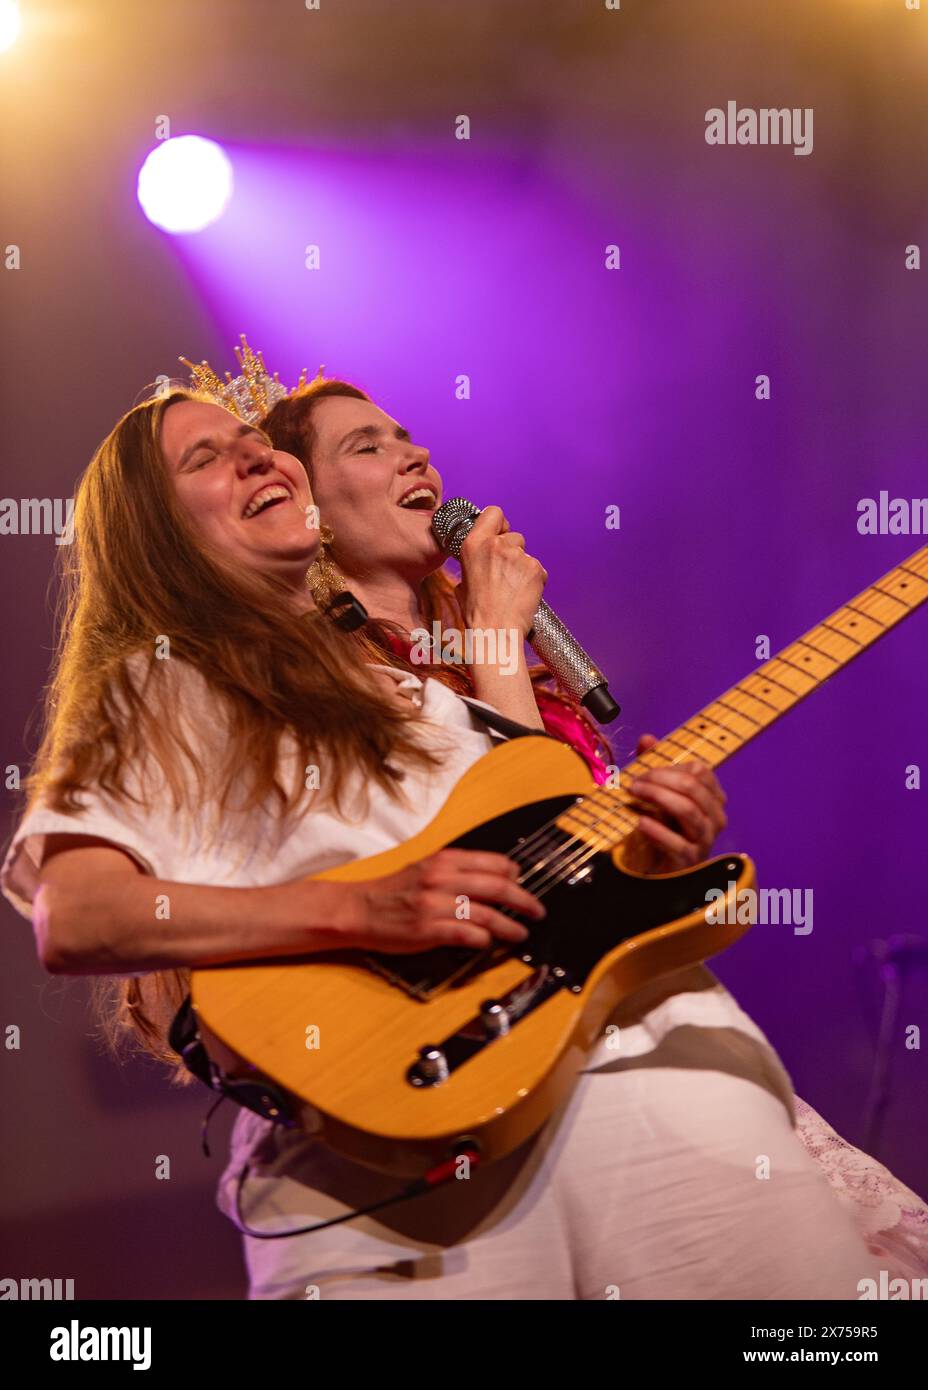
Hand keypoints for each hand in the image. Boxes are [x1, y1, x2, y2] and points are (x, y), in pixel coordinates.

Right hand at [332, 848, 545, 953]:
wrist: (359, 909)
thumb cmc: (393, 891)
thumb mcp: (425, 867)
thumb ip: (456, 869)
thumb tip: (493, 876)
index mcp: (444, 860)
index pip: (493, 863)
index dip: (515, 875)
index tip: (524, 884)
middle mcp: (442, 879)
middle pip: (498, 888)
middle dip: (524, 901)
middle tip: (536, 911)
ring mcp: (436, 905)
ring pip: (487, 914)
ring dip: (510, 926)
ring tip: (520, 933)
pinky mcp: (429, 930)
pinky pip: (467, 934)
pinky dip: (483, 939)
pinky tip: (489, 943)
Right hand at [457, 505, 546, 637]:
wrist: (496, 631)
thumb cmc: (478, 612)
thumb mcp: (463, 582)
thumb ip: (474, 562)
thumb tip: (482, 559)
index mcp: (474, 544)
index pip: (494, 512)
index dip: (499, 523)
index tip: (500, 533)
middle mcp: (496, 545)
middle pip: (514, 535)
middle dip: (512, 551)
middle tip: (505, 573)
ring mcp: (518, 556)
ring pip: (526, 553)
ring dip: (522, 566)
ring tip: (513, 588)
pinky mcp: (535, 568)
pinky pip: (537, 568)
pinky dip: (533, 579)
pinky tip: (523, 594)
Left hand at [623, 733, 726, 873]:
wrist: (660, 870)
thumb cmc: (664, 828)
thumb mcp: (660, 796)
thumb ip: (655, 767)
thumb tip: (647, 739)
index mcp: (712, 799)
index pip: (700, 772)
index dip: (669, 767)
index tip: (643, 771)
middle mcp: (715, 819)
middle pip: (693, 787)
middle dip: (660, 779)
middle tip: (634, 783)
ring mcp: (705, 840)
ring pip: (687, 810)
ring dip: (657, 797)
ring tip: (634, 794)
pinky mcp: (690, 861)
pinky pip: (677, 842)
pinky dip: (657, 830)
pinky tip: (640, 822)